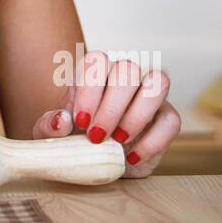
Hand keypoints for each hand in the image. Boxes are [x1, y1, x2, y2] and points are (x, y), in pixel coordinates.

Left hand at [29, 50, 179, 177]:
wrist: (95, 162)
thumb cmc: (72, 140)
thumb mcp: (52, 137)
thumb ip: (50, 126)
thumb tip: (62, 119)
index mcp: (94, 74)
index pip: (97, 60)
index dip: (90, 89)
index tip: (81, 121)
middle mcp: (124, 77)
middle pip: (128, 69)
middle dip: (111, 107)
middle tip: (96, 137)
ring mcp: (149, 96)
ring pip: (158, 82)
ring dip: (137, 115)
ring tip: (118, 141)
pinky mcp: (166, 118)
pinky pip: (171, 120)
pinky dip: (153, 141)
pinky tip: (132, 157)